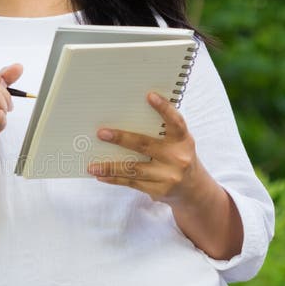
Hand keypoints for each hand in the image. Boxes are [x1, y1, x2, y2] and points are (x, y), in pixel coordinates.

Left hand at [86, 92, 200, 206]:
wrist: (193, 190)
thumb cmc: (178, 157)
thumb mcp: (178, 142)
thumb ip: (161, 131)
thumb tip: (125, 117)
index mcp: (183, 140)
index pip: (175, 122)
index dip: (164, 108)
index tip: (149, 95)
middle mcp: (177, 158)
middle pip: (145, 145)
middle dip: (121, 138)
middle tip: (101, 133)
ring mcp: (168, 176)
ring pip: (134, 169)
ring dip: (110, 167)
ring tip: (91, 166)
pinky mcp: (158, 190)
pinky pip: (132, 183)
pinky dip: (114, 179)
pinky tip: (100, 176)